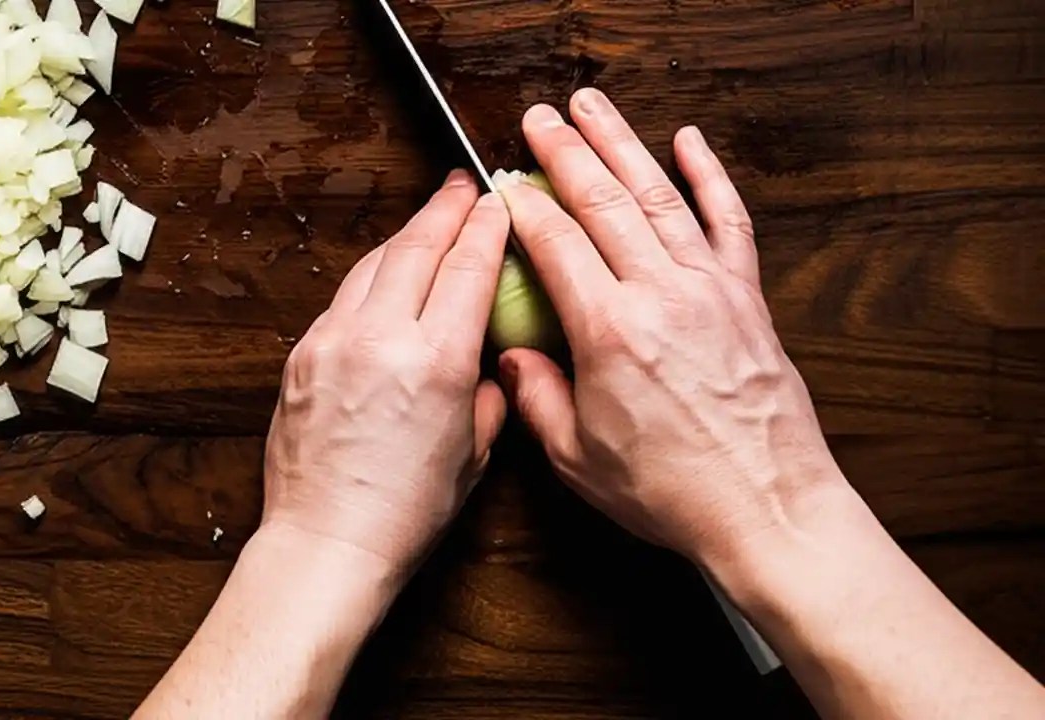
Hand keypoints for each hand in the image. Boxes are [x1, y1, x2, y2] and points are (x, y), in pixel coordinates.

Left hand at [263, 170, 509, 581]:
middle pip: (417, 246)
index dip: (486, 225)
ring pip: (373, 263)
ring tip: (427, 224)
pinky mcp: (302, 354)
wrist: (327, 542)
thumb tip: (486, 364)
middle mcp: (381, 339)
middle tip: (461, 188)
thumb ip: (488, 395)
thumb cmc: (402, 512)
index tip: (497, 203)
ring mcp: (332, 341)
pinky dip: (370, 278)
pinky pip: (342, 298)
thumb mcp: (474, 454)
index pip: (467, 266)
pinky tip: (384, 280)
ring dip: (405, 237)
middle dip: (445, 210)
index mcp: (436, 361)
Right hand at [498, 89, 847, 566]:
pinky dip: (709, 176)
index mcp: (609, 332)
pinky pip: (728, 221)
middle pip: (604, 202)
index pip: (555, 244)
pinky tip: (689, 142)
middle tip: (539, 117)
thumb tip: (513, 359)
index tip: (503, 184)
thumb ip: (536, 399)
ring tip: (594, 108)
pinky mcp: (746, 298)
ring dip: (623, 145)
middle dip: (566, 152)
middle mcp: (660, 296)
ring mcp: (709, 290)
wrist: (766, 508)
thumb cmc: (674, 491)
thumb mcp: (578, 458)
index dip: (523, 207)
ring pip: (659, 197)